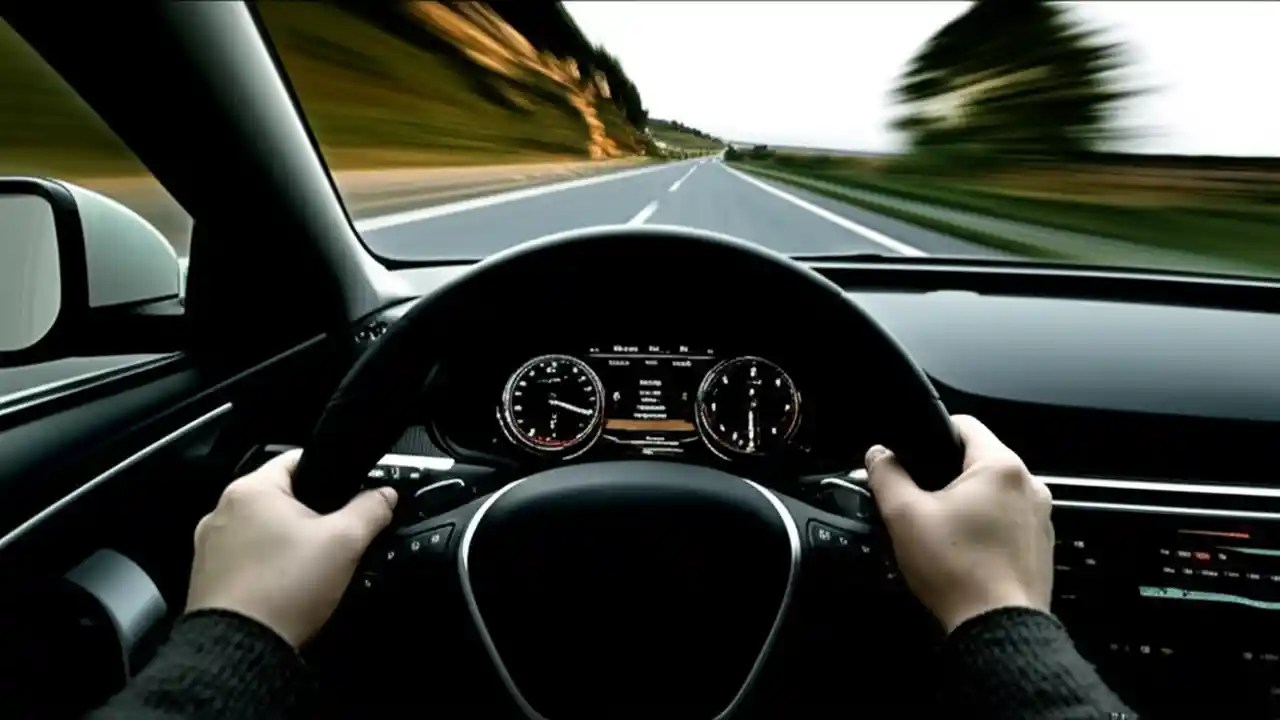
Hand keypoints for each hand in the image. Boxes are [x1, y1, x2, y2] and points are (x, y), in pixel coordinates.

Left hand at [186, 449, 397, 647]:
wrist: (239, 647)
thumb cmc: (286, 587)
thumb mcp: (344, 543)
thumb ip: (370, 510)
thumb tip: (385, 495)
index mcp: (251, 489)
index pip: (297, 460)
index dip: (331, 473)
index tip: (350, 494)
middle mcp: (221, 510)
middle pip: (280, 499)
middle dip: (310, 516)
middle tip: (336, 538)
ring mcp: (209, 545)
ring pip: (262, 531)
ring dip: (285, 543)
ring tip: (311, 568)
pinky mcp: (206, 576)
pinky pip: (245, 560)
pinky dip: (266, 568)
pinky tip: (285, 588)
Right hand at [866, 415, 1052, 632]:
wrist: (997, 628)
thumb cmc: (956, 569)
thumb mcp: (905, 516)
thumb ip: (887, 475)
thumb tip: (878, 454)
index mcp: (1001, 466)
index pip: (964, 425)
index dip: (931, 433)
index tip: (910, 456)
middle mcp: (1030, 485)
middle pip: (978, 461)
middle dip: (946, 475)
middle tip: (919, 502)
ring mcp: (1041, 516)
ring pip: (994, 492)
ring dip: (968, 503)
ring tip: (941, 531)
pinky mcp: (1042, 544)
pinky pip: (1008, 520)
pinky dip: (986, 527)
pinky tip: (965, 551)